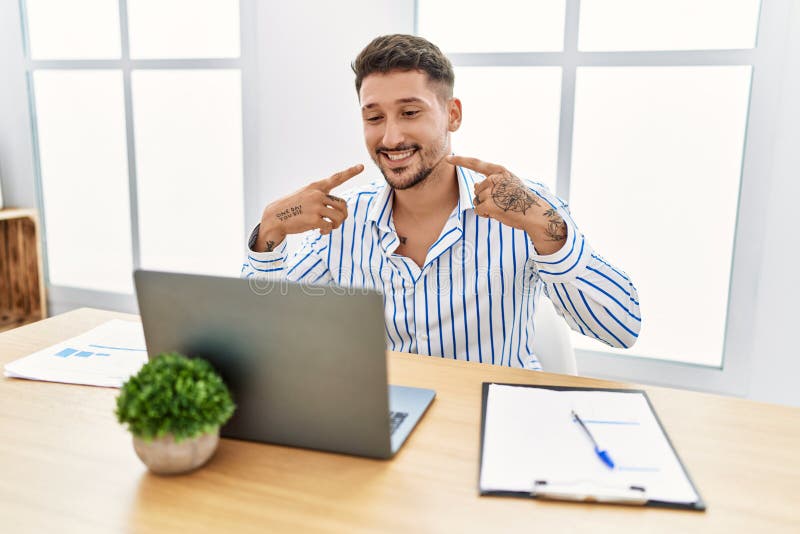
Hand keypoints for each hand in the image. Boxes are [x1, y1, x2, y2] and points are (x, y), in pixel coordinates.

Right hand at [256, 164, 363, 251]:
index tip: (361, 166)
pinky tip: (320, 231)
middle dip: (342, 215)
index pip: (336, 178)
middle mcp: (317, 195)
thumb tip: (339, 211)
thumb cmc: (292, 207)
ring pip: (339, 216)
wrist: (275, 217)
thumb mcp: (305, 195)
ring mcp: (316, 207)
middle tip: (336, 222)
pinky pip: (330, 226)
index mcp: (316, 187)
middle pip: (343, 204)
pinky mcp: (314, 219)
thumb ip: (321, 197)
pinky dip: (327, 230)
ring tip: (329, 226)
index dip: (350, 172)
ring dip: (337, 224)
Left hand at [447, 155, 566, 253]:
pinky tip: (498, 214)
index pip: (476, 164)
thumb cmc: (522, 200)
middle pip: (477, 189)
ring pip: (477, 200)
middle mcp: (494, 178)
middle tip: (503, 202)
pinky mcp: (489, 204)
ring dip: (486, 207)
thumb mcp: (509, 184)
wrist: (534, 213)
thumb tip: (475, 185)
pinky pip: (478, 210)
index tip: (448, 159)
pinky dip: (485, 215)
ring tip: (503, 208)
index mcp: (500, 171)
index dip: (461, 161)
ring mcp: (491, 191)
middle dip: (485, 198)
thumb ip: (492, 183)